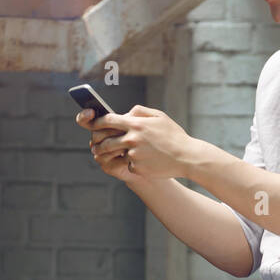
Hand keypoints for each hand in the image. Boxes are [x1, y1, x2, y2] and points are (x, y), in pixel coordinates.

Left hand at [76, 104, 194, 180]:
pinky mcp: (137, 168)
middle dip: (98, 143)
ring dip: (110, 155)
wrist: (186, 156)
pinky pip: (128, 165)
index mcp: (136, 124)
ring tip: (107, 155)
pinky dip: (132, 164)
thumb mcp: (159, 116)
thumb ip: (140, 112)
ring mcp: (134, 154)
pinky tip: (141, 162)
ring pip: (115, 154)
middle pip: (106, 141)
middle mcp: (132, 139)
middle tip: (95, 146)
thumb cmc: (174, 135)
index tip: (93, 125)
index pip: (108, 121)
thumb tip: (126, 113)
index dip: (97, 122)